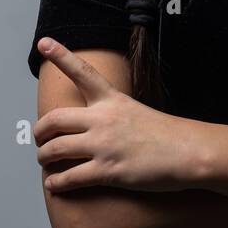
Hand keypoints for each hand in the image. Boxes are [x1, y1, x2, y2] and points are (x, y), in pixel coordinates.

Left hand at [33, 38, 204, 192]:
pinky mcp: (107, 170)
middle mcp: (103, 119)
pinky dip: (56, 183)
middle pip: (53, 120)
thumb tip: (91, 126)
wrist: (189, 152)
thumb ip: (111, 113)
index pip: (81, 72)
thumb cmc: (167, 134)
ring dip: (44, 158)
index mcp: (111, 100)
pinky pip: (69, 178)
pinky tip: (54, 185)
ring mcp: (103, 145)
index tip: (44, 43)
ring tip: (45, 162)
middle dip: (39, 132)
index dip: (60, 55)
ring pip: (55, 150)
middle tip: (39, 140)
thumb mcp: (135, 110)